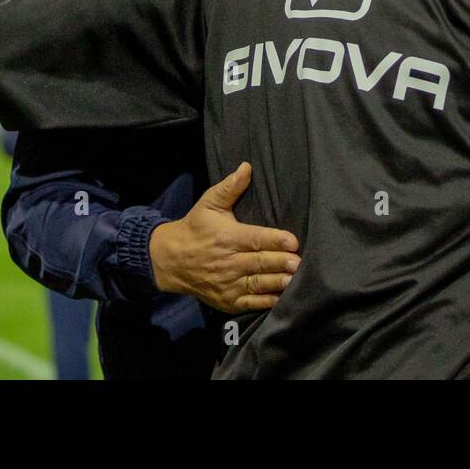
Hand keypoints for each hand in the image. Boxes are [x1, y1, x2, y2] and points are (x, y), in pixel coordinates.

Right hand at [149, 162, 300, 312]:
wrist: (171, 260)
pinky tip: (282, 297)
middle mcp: (227, 262)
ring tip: (294, 280)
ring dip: (276, 282)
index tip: (292, 241)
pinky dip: (267, 301)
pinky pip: (250, 303)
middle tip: (298, 262)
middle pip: (258, 262)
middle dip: (279, 263)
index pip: (254, 238)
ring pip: (257, 284)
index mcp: (227, 237)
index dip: (274, 240)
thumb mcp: (209, 203)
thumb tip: (246, 167)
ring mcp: (227, 284)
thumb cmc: (196, 228)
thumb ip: (229, 187)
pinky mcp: (228, 300)